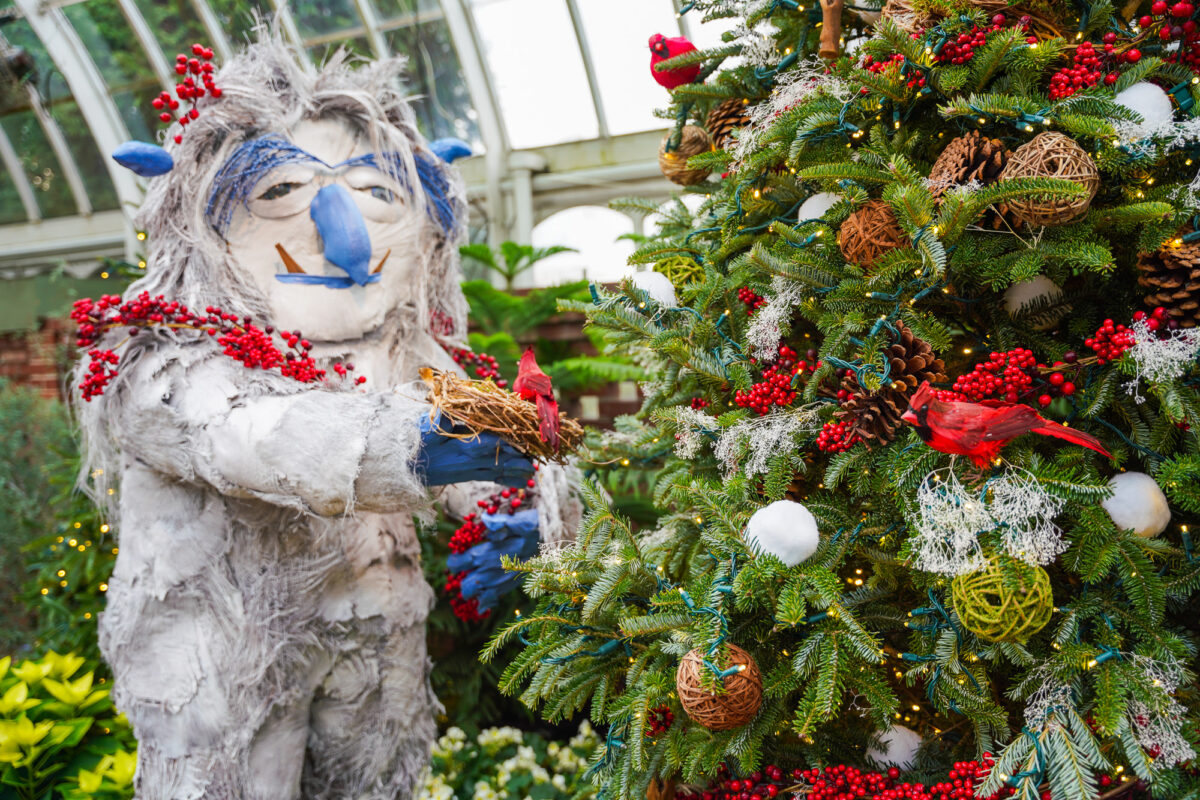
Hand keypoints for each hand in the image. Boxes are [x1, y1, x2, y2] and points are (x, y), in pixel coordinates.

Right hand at [415, 414, 533, 486]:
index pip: (493, 443)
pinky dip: (504, 480)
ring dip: (514, 472)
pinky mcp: (466, 476)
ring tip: (530, 475)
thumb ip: (440, 418)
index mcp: (464, 447)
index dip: (510, 442)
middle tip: (535, 463)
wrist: (403, 468)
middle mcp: (470, 461)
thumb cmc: (414, 444)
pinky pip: (490, 478)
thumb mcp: (425, 428)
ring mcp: (469, 471)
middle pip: (501, 460)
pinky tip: (517, 483)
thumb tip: (447, 406)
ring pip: (497, 471)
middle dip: (518, 460)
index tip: (526, 441)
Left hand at [446, 508, 538, 610]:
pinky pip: (494, 599)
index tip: (456, 555)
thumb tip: (484, 521)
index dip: (455, 561)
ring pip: (479, 595)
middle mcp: (497, 572)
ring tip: (470, 582)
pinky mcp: (514, 585)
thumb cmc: (541, 527)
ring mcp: (506, 582)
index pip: (463, 563)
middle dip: (460, 579)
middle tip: (460, 569)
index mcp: (493, 553)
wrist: (562, 540)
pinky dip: (486, 600)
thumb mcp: (522, 520)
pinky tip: (483, 596)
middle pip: (468, 584)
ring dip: (471, 591)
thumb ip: (501, 522)